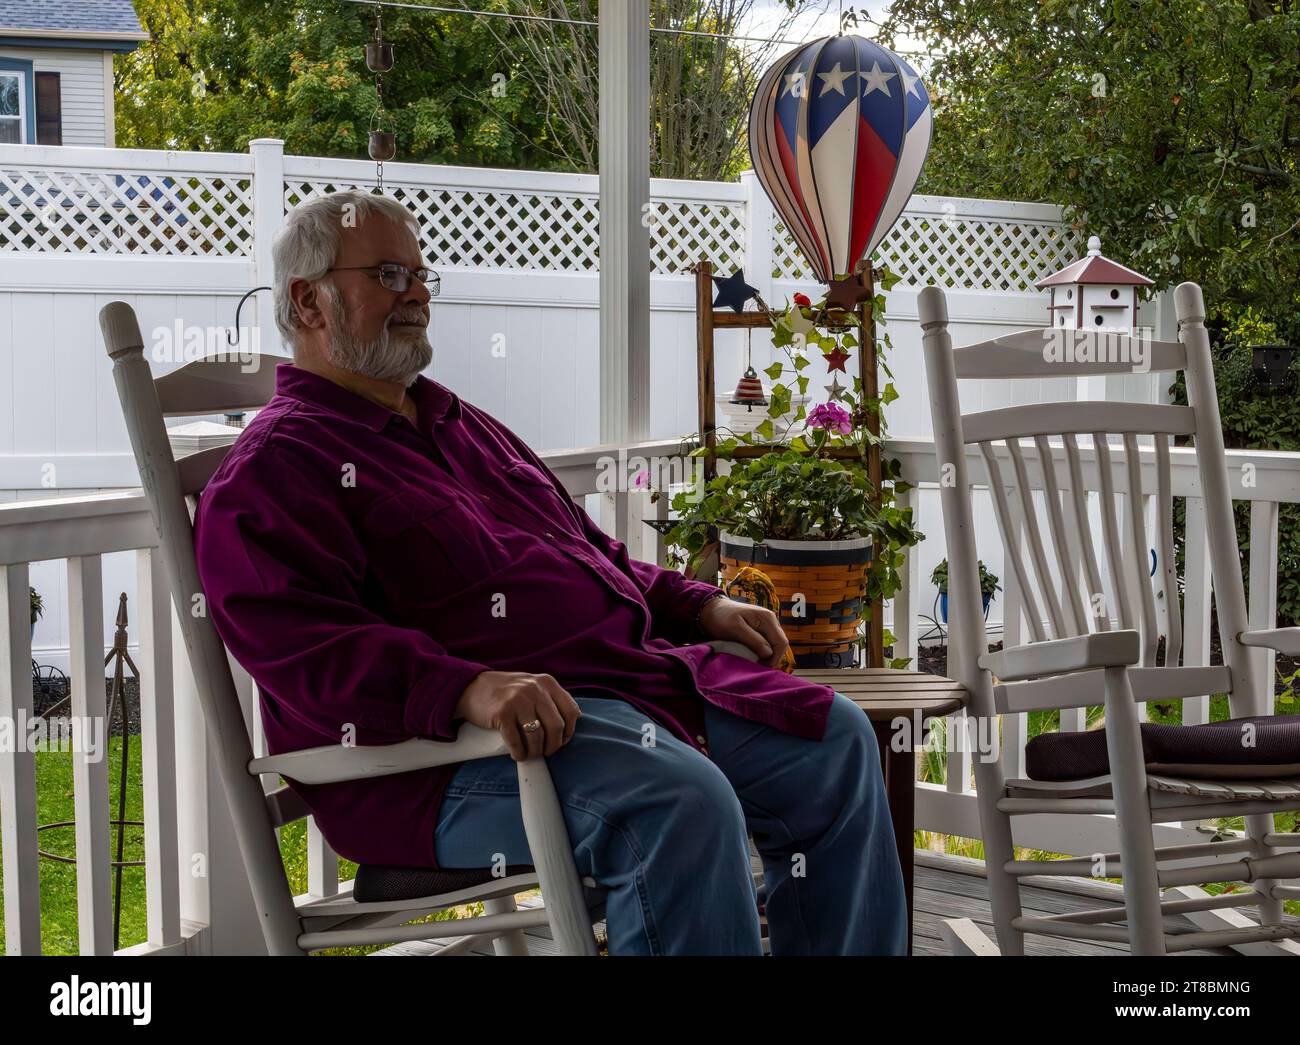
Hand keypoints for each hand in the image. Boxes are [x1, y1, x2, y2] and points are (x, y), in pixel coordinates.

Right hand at [454, 671, 580, 760]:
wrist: (471, 686)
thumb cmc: (505, 690)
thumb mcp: (532, 685)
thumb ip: (550, 698)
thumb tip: (570, 722)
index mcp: (547, 683)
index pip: (571, 711)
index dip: (569, 731)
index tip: (561, 740)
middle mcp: (535, 690)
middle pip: (556, 726)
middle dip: (553, 745)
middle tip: (546, 751)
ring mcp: (518, 701)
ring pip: (537, 736)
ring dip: (535, 751)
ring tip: (530, 753)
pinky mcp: (502, 714)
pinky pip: (516, 741)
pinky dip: (519, 753)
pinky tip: (518, 754)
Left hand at [699, 596, 789, 668]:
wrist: (712, 610)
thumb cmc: (721, 618)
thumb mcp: (735, 629)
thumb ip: (753, 640)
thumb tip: (768, 653)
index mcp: (767, 618)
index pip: (781, 643)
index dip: (775, 658)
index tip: (761, 667)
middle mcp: (771, 620)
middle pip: (780, 645)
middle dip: (771, 658)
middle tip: (757, 667)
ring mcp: (767, 625)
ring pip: (774, 645)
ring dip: (767, 656)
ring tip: (754, 662)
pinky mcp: (761, 629)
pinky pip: (767, 643)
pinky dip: (762, 652)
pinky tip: (753, 656)